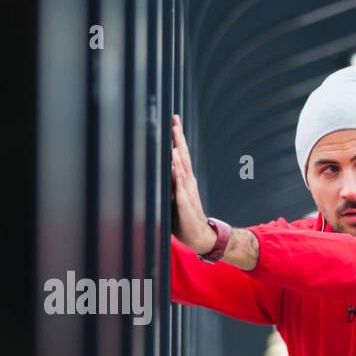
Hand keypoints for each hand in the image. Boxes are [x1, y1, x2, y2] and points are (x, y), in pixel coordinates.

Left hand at [170, 114, 216, 254]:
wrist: (200, 235)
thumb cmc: (184, 218)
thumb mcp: (173, 198)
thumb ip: (168, 186)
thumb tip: (155, 175)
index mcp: (185, 180)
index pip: (180, 155)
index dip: (177, 139)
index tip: (174, 121)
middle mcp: (188, 181)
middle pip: (182, 155)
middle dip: (178, 137)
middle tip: (174, 120)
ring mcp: (187, 191)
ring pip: (182, 166)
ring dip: (177, 149)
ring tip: (174, 134)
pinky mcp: (184, 202)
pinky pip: (180, 185)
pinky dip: (177, 173)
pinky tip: (173, 162)